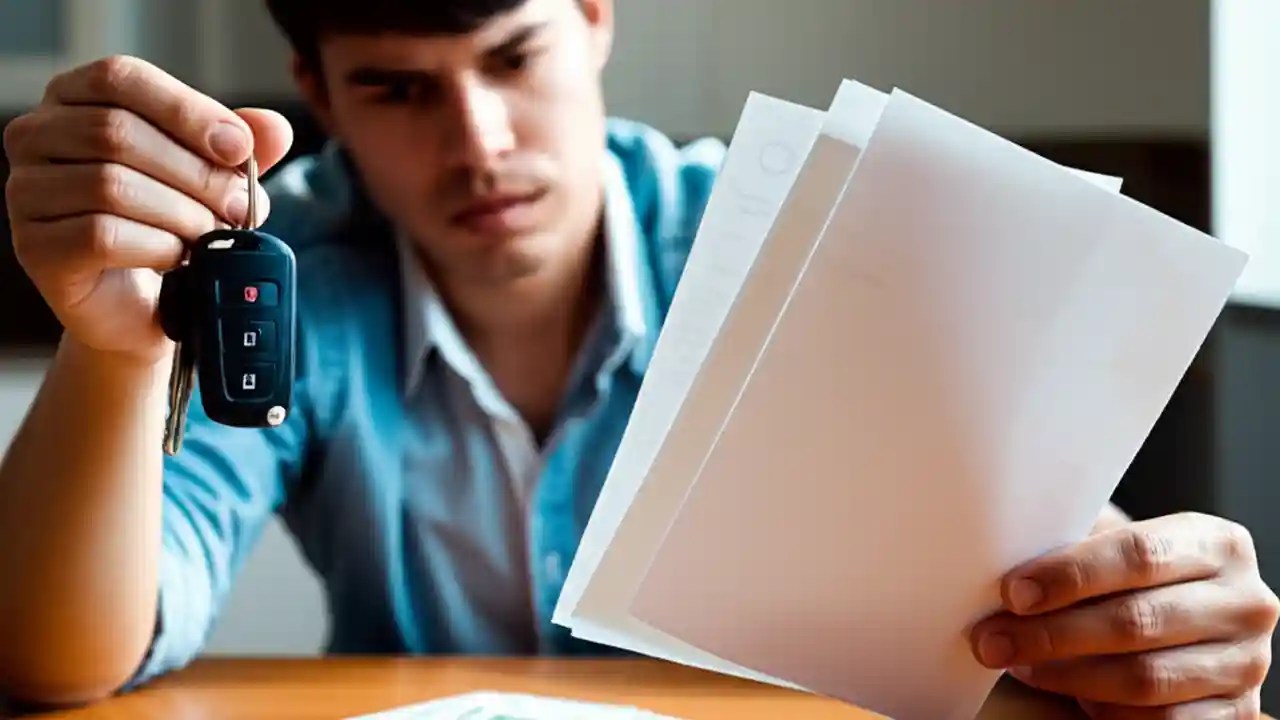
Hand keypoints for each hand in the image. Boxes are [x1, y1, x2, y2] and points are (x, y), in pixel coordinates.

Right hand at [3, 55, 292, 363]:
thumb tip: (273, 128)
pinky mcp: (35, 247)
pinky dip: (158, 247)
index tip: (239, 148)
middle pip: (117, 132)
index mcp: (75, 98)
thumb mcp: (212, 175)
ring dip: (182, 214)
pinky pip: (101, 235)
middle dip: (196, 173)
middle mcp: (37, 137)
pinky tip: (179, 257)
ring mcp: (26, 193)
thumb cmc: (170, 224)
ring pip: (112, 186)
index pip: (120, 78)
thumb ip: (237, 144)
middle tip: (240, 206)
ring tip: (212, 234)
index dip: (186, 109)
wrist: (147, 303)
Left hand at [970, 512, 1278, 718]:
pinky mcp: (1235, 712)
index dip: (1070, 575)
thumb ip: (1079, 544)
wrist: (1185, 617)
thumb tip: (1007, 549)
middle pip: (1137, 621)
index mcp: (1218, 545)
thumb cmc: (1136, 576)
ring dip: (1066, 674)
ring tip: (1017, 664)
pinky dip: (1104, 709)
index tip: (1013, 592)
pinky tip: (1066, 693)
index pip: (1139, 554)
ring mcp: (1245, 663)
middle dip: (1052, 633)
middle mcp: (1245, 603)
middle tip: (993, 638)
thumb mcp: (1118, 544)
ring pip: (1145, 678)